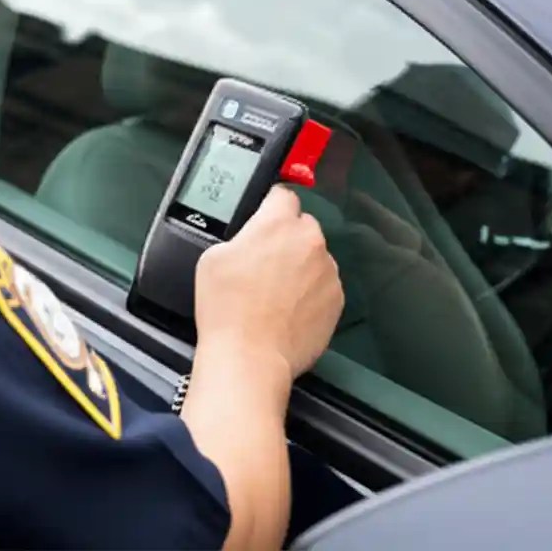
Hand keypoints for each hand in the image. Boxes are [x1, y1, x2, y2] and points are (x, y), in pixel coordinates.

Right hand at [193, 185, 344, 379]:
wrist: (250, 356)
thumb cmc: (226, 306)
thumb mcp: (213, 257)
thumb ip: (241, 237)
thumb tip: (252, 239)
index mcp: (278, 223)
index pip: (283, 195)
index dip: (270, 207)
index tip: (263, 220)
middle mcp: (310, 241)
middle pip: (303, 227)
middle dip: (287, 239)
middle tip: (264, 264)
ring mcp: (328, 271)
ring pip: (316, 258)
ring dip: (301, 267)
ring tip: (276, 294)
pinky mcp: (337, 300)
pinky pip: (324, 286)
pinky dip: (311, 294)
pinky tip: (289, 311)